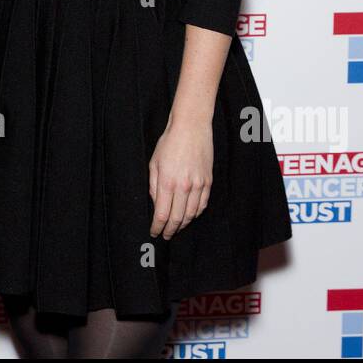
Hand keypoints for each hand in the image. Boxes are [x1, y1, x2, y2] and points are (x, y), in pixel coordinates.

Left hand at [148, 119, 211, 239]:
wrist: (191, 128)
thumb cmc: (169, 142)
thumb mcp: (154, 163)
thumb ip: (154, 186)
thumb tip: (156, 204)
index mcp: (167, 182)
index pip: (162, 214)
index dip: (158, 227)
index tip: (155, 232)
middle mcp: (184, 186)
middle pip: (177, 218)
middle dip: (170, 230)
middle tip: (165, 235)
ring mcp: (198, 185)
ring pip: (191, 214)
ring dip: (182, 224)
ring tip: (176, 227)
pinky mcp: (208, 181)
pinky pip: (202, 204)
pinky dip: (195, 214)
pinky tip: (189, 216)